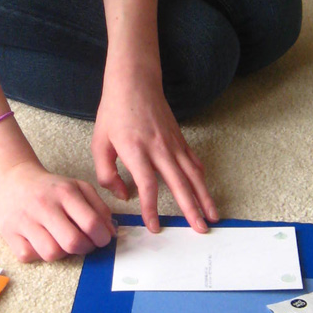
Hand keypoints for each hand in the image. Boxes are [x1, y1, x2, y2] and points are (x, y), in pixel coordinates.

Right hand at [0, 157, 117, 262]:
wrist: (12, 179)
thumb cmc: (50, 188)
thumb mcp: (77, 187)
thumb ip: (98, 208)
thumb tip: (110, 233)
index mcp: (65, 192)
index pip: (91, 223)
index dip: (102, 237)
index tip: (102, 239)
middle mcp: (44, 205)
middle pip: (73, 242)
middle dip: (85, 248)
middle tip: (84, 243)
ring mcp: (24, 220)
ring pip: (51, 253)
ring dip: (61, 252)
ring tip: (61, 241)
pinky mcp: (8, 232)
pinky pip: (29, 256)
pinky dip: (37, 253)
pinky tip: (40, 241)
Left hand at [92, 64, 218, 234]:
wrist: (134, 82)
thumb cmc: (114, 112)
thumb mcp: (100, 142)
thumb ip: (107, 173)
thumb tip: (124, 195)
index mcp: (136, 151)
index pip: (148, 186)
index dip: (152, 209)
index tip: (155, 227)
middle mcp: (159, 149)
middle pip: (179, 184)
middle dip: (191, 209)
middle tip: (200, 230)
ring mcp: (172, 143)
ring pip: (193, 174)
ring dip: (204, 196)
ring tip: (212, 216)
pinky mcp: (179, 138)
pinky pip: (193, 161)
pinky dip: (201, 177)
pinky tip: (205, 190)